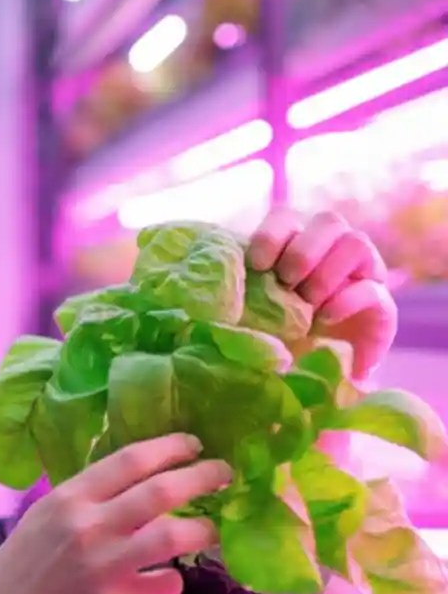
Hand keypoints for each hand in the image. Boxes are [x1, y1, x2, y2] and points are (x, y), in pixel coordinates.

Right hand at [0, 434, 230, 593]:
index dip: (169, 447)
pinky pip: (168, 584)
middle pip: (162, 490)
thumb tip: (130, 479)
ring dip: (204, 529)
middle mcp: (89, 525)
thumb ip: (83, 498)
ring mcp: (106, 565)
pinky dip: (175, 579)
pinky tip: (168, 579)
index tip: (192, 443)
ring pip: (175, 535)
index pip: (130, 459)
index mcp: (68, 498)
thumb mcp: (42, 517)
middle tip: (223, 473)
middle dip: (202, 476)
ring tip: (213, 528)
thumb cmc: (18, 568)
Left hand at [248, 209, 396, 379]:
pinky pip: (373, 288)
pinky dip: (347, 299)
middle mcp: (332, 251)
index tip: (257, 264)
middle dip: (303, 251)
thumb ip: (244, 293)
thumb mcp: (255, 311)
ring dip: (326, 272)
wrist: (311, 375)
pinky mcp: (381, 306)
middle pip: (329, 221)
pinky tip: (324, 317)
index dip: (271, 234)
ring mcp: (362, 274)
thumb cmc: (274, 337)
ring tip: (307, 303)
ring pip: (356, 243)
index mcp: (295, 245)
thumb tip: (211, 291)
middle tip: (286, 282)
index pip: (286, 218)